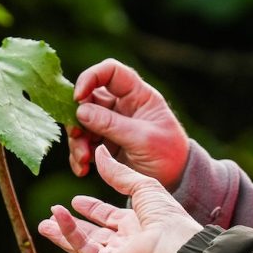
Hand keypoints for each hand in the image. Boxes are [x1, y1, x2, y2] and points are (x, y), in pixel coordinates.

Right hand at [39, 147, 201, 252]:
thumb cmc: (166, 215)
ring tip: (43, 224)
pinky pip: (83, 248)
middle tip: (51, 215)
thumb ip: (117, 173)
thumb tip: (100, 151)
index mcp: (138, 225)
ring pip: (83, 244)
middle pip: (92, 235)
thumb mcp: (141, 186)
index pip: (109, 218)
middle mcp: (126, 242)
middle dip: (70, 226)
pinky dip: (69, 233)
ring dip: (63, 232)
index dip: (91, 209)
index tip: (75, 200)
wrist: (174, 242)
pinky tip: (58, 218)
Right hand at [68, 59, 190, 184]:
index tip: (78, 98)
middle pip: (89, 99)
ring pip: (82, 123)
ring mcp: (112, 124)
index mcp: (138, 95)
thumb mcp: (143, 138)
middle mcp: (122, 105)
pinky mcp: (105, 144)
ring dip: (77, 141)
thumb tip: (80, 111)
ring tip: (83, 159)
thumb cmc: (169, 153)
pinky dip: (79, 156)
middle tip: (77, 137)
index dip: (91, 78)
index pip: (111, 72)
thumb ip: (112, 124)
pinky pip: (83, 144)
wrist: (176, 180)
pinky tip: (83, 169)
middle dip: (78, 118)